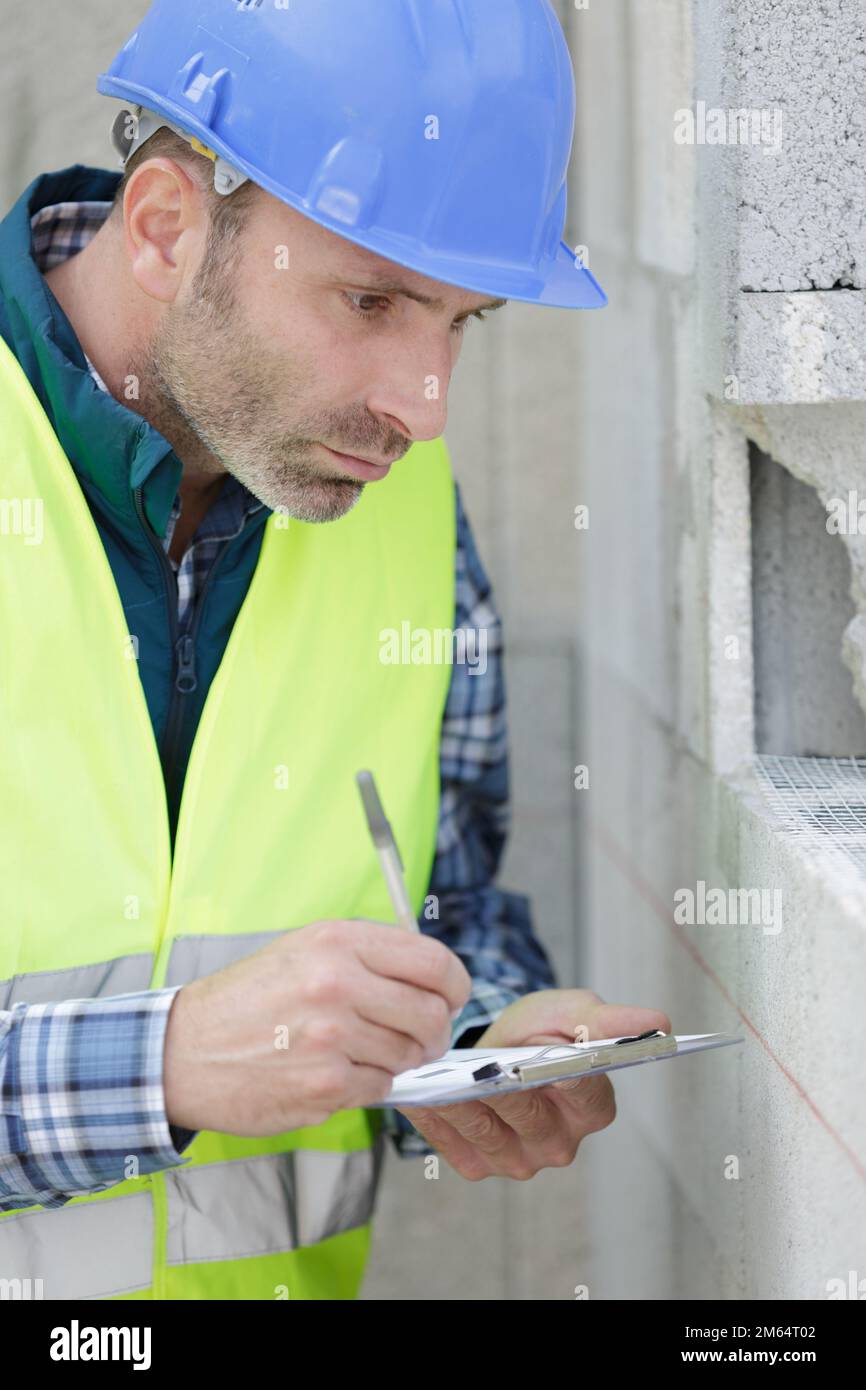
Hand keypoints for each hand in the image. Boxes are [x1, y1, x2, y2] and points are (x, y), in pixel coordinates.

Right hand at [163, 920, 470, 1135]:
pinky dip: (368, 1083)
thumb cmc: (248, 1000)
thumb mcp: (304, 948)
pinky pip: (381, 1087)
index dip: (454, 985)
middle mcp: (338, 984)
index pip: (433, 963)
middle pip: (432, 1014)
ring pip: (410, 1054)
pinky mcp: (326, 1085)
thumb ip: (368, 955)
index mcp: (338, 942)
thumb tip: (432, 977)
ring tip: (359, 1050)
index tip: (450, 996)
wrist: (184, 1051)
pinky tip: (335, 1071)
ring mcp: (333, 1038)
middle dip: (432, 1030)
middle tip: (417, 1035)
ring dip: (396, 1058)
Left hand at [393, 988, 671, 1180]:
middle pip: (531, 1115)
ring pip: (488, 1130)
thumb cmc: (537, 1032)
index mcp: (592, 1108)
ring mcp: (518, 1161)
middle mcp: (559, 1143)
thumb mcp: (570, 1013)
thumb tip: (659, 1022)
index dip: (566, 1071)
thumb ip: (606, 1020)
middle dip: (506, 1084)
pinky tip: (424, 1093)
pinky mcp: (477, 1167)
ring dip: (464, 1100)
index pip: (587, 1095)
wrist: (490, 1049)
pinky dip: (437, 1117)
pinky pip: (452, 1143)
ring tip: (443, 1075)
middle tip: (485, 1063)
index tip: (548, 1050)